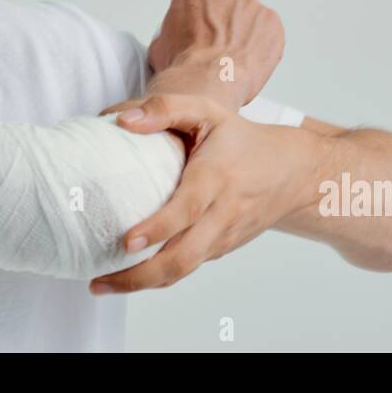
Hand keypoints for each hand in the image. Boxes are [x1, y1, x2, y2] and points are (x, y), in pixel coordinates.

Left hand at [89, 93, 316, 294]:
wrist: (293, 173)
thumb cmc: (242, 139)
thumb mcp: (207, 111)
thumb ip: (165, 108)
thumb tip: (121, 121)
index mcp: (216, 178)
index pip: (187, 209)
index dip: (157, 229)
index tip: (126, 241)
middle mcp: (221, 214)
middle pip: (183, 257)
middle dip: (139, 276)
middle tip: (98, 280)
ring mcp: (222, 237)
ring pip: (183, 271)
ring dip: (142, 283)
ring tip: (102, 284)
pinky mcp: (221, 249)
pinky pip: (188, 268)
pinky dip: (158, 277)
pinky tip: (128, 274)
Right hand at [146, 0, 284, 109]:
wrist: (206, 85)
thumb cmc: (183, 69)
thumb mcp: (160, 46)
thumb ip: (173, 32)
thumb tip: (176, 40)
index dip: (199, 19)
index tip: (200, 34)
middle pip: (225, 2)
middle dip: (223, 21)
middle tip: (218, 47)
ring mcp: (249, 3)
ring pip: (248, 16)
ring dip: (244, 31)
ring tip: (234, 57)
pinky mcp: (271, 20)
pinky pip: (269, 30)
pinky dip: (263, 43)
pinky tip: (250, 60)